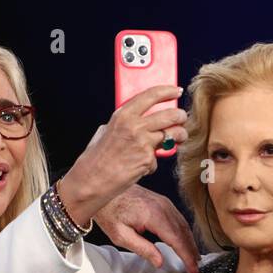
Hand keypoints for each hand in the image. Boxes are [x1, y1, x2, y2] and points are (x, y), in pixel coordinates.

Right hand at [58, 85, 187, 225]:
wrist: (91, 180)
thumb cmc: (97, 158)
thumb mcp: (106, 130)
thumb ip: (124, 122)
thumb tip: (139, 118)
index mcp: (123, 115)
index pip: (151, 95)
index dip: (168, 91)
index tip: (177, 91)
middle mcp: (134, 126)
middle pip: (170, 114)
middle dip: (180, 116)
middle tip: (182, 118)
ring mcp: (143, 143)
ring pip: (174, 134)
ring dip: (180, 136)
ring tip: (178, 139)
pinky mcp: (148, 160)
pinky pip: (159, 158)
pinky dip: (153, 162)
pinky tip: (143, 165)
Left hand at [93, 184, 199, 272]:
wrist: (105, 188)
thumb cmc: (109, 210)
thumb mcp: (120, 235)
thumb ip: (142, 249)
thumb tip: (160, 261)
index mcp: (153, 215)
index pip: (177, 240)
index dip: (187, 257)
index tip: (193, 270)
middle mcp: (162, 207)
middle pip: (184, 233)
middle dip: (192, 253)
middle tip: (195, 270)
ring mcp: (164, 203)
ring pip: (184, 225)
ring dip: (190, 243)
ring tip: (193, 259)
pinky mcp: (162, 202)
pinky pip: (179, 219)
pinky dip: (184, 233)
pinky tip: (185, 242)